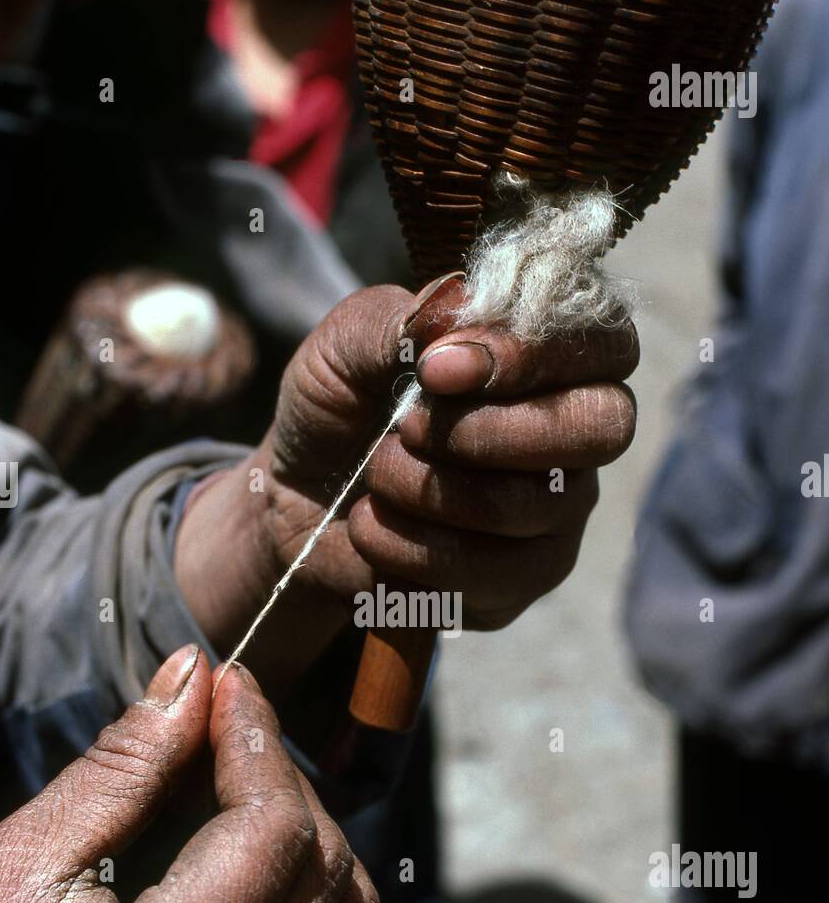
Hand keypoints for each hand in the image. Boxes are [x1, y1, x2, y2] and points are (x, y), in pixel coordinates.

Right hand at [0, 646, 377, 902]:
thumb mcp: (22, 864)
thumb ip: (123, 768)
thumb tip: (194, 675)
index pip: (273, 833)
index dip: (257, 741)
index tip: (228, 685)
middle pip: (324, 873)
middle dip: (284, 782)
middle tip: (225, 730)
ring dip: (313, 842)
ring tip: (246, 794)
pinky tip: (272, 873)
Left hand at [175, 278, 637, 690]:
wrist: (297, 500)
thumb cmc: (341, 409)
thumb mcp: (348, 344)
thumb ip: (404, 322)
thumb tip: (455, 327)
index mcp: (549, 356)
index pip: (606, 341)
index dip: (533, 353)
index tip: (436, 370)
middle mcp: (574, 432)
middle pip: (600, 427)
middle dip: (489, 430)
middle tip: (407, 428)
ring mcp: (559, 513)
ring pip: (528, 505)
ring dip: (426, 488)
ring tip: (375, 474)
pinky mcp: (525, 580)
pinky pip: (490, 573)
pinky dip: (409, 548)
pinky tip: (371, 527)